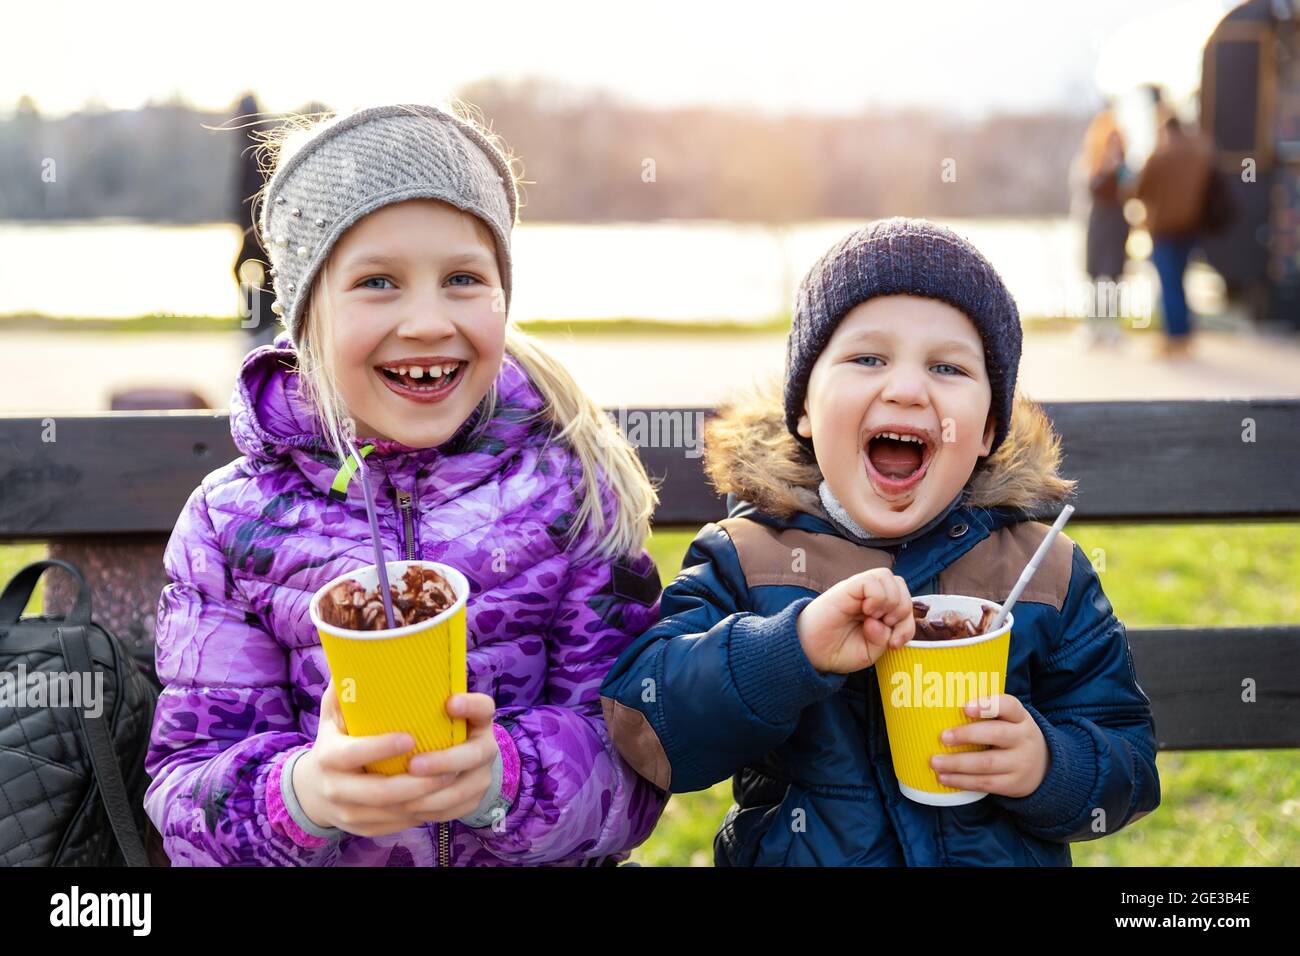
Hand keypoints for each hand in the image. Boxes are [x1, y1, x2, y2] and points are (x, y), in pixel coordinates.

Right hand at [292, 678, 454, 837]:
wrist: (314, 788)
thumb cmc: (335, 739)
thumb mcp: (334, 712)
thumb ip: (347, 685)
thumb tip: (362, 643)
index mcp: (328, 756)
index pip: (352, 754)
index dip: (381, 748)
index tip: (410, 737)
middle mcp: (335, 789)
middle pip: (380, 793)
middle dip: (418, 783)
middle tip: (449, 767)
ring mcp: (349, 813)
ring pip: (393, 813)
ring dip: (427, 800)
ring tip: (454, 781)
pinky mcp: (364, 829)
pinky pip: (398, 825)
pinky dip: (423, 813)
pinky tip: (444, 798)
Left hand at [401, 693, 498, 822]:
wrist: (462, 765)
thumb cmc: (438, 733)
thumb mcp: (436, 717)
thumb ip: (422, 709)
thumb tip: (381, 694)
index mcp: (480, 719)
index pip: (484, 707)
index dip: (470, 705)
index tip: (450, 702)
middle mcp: (487, 746)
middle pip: (474, 755)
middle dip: (443, 761)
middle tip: (413, 765)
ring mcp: (483, 776)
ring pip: (461, 789)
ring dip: (431, 795)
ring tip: (401, 796)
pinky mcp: (474, 800)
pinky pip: (453, 811)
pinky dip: (428, 811)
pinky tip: (405, 809)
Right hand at [796, 568, 914, 673]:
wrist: (810, 653)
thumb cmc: (838, 650)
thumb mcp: (871, 651)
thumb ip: (886, 637)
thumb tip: (883, 621)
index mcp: (878, 610)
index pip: (905, 601)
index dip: (908, 622)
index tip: (895, 643)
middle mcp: (869, 596)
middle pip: (900, 585)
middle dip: (903, 609)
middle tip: (887, 626)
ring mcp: (858, 591)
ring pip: (888, 577)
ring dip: (891, 601)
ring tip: (875, 617)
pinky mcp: (846, 588)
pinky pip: (872, 580)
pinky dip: (877, 596)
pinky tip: (867, 611)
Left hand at [929, 694, 1049, 797]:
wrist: (1042, 768)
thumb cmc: (1011, 736)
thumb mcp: (1009, 720)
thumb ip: (986, 712)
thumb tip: (942, 708)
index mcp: (1020, 717)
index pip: (1009, 706)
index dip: (987, 705)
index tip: (965, 707)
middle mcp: (1023, 738)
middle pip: (996, 734)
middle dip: (967, 735)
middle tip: (942, 737)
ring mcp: (1020, 763)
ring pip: (987, 763)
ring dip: (957, 763)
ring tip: (935, 761)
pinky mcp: (1013, 784)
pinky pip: (985, 783)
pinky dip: (962, 781)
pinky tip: (943, 777)